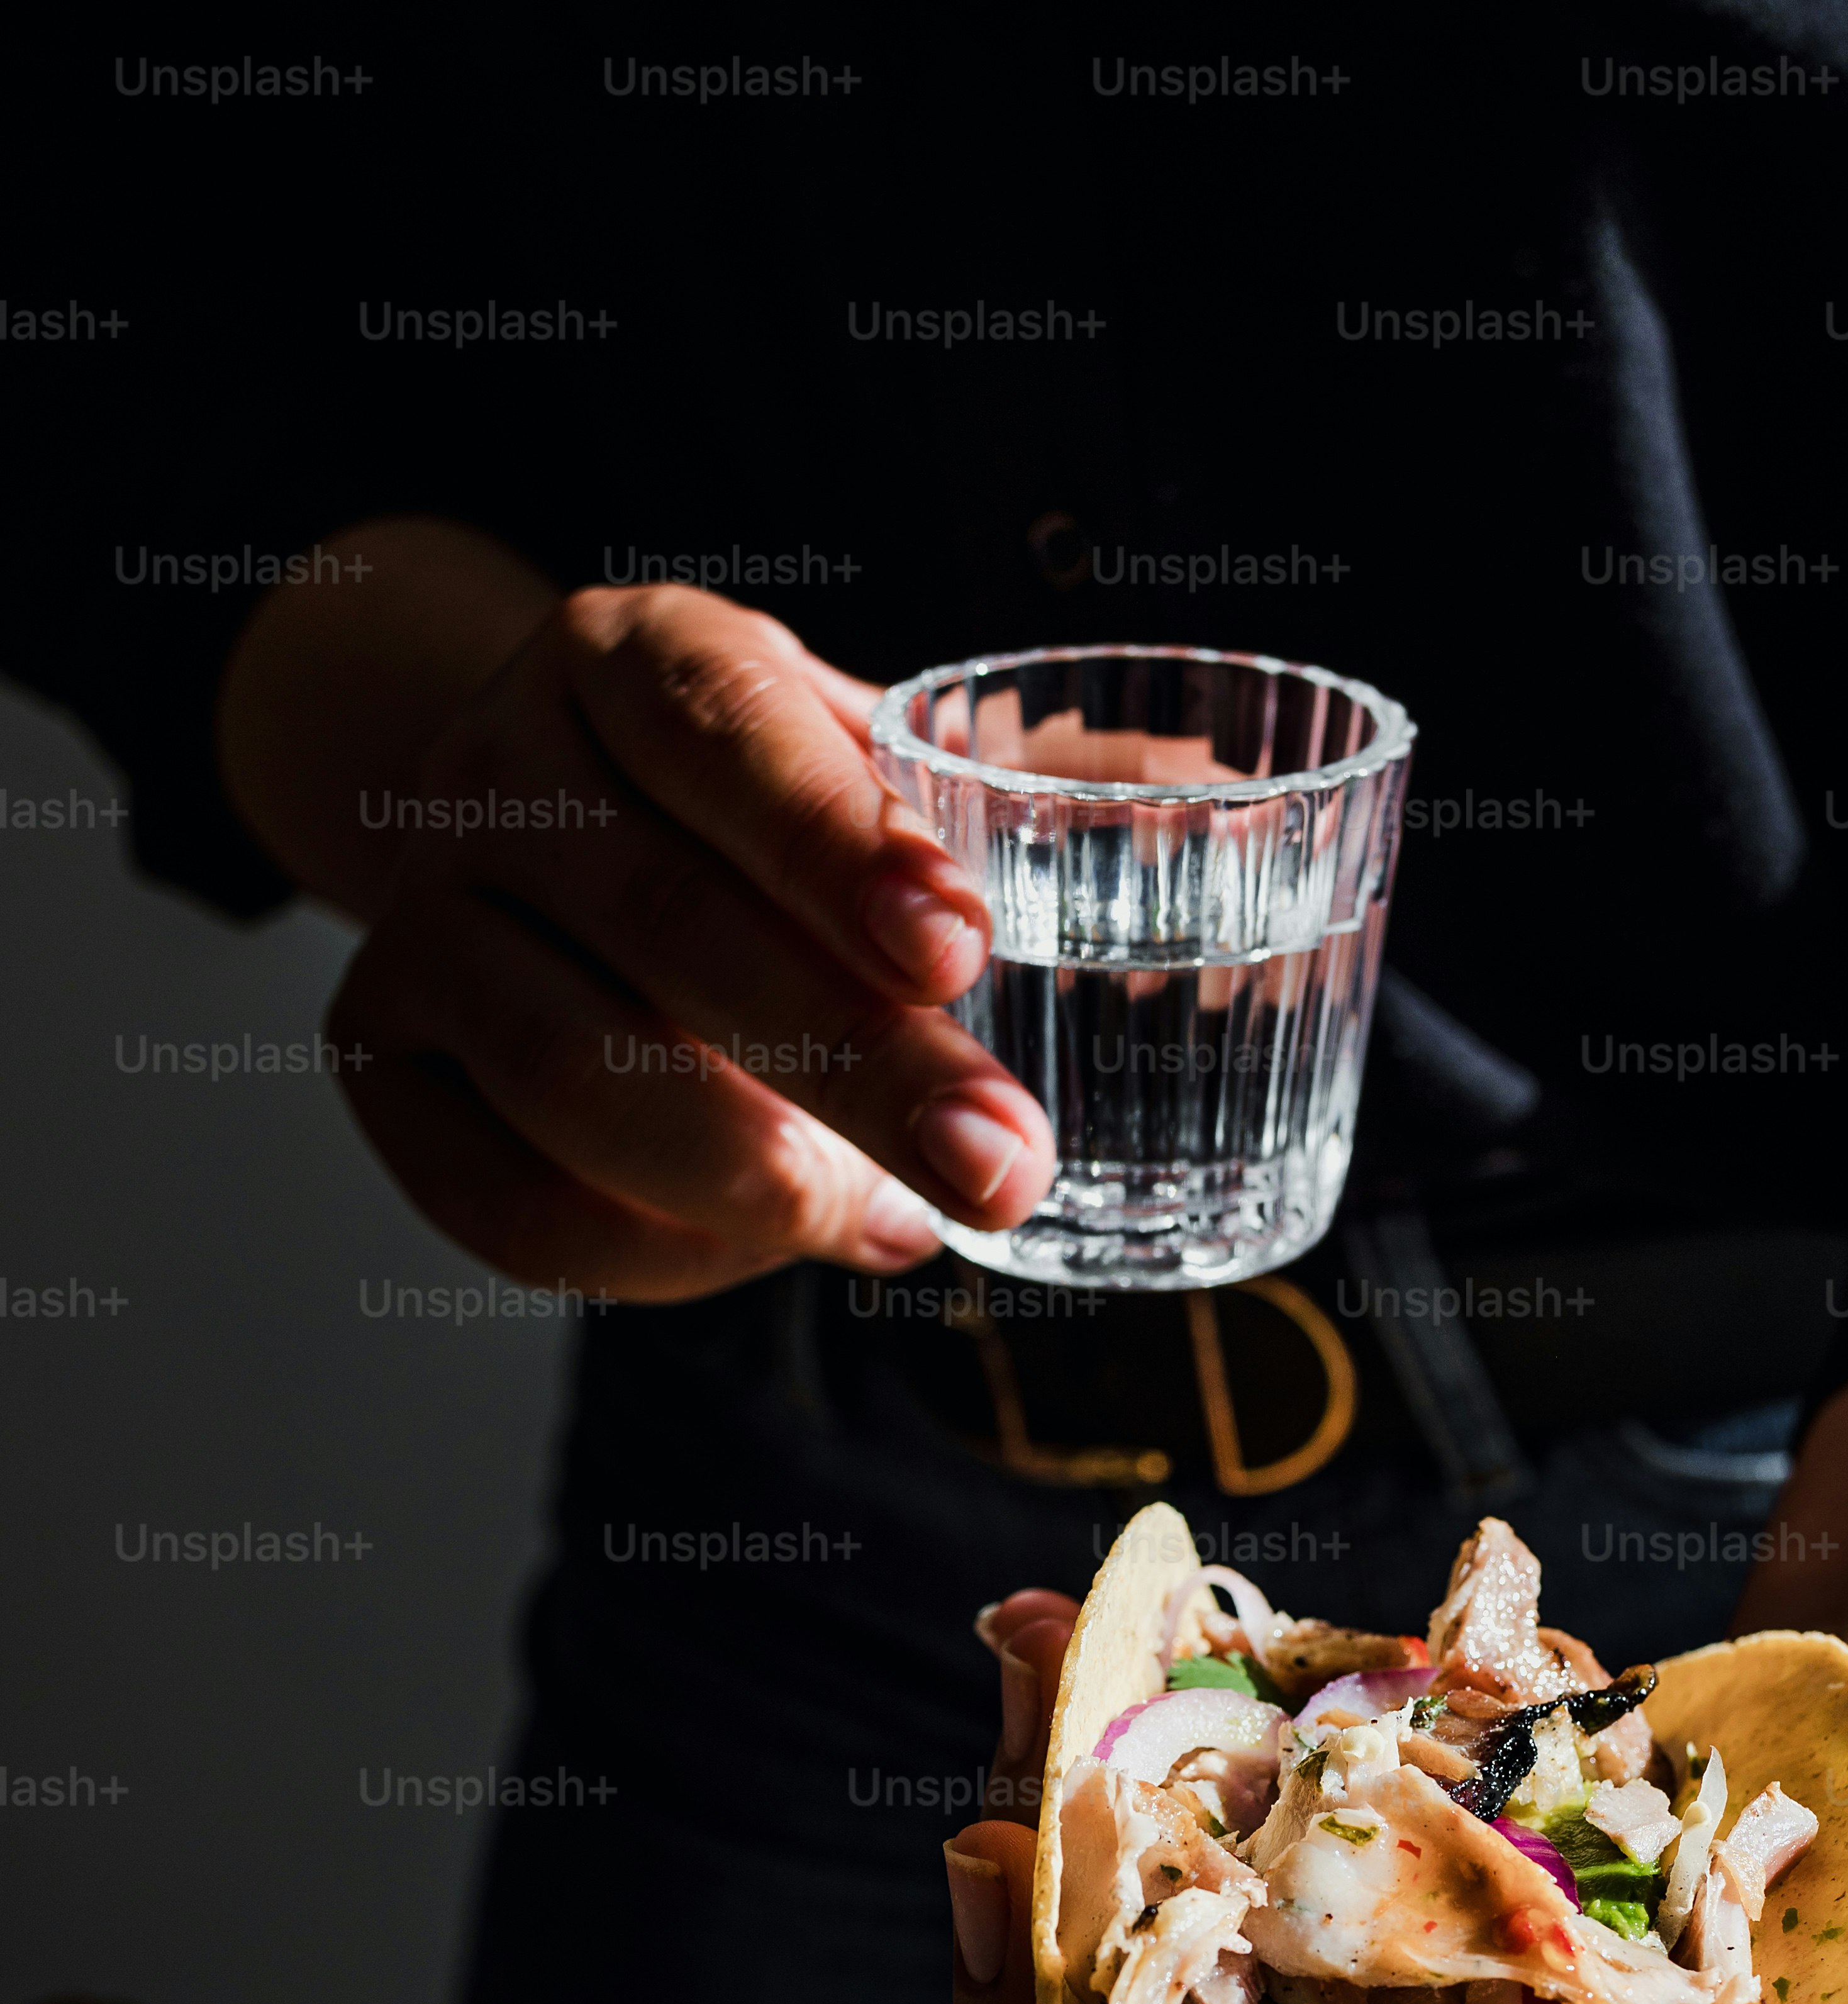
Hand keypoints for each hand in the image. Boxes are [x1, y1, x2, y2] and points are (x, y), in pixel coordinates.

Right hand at [217, 517, 1052, 1297]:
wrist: (548, 858)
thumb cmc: (758, 820)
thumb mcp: (876, 763)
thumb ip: (1024, 790)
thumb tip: (1219, 791)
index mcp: (632, 659)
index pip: (726, 733)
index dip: (839, 846)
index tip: (961, 948)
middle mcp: (496, 768)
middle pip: (669, 928)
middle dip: (857, 1067)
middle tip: (1004, 1167)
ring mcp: (416, 917)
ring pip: (566, 1072)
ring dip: (753, 1177)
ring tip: (902, 1225)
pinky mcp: (379, 1059)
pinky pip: (500, 1195)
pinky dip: (647, 1251)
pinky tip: (769, 1247)